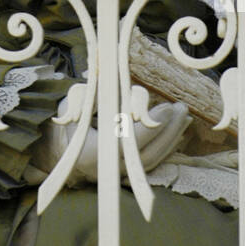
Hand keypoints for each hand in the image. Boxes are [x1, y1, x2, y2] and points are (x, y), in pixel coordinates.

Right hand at [29, 98, 192, 185]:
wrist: (61, 148)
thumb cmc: (70, 120)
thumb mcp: (78, 101)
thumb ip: (96, 90)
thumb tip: (114, 70)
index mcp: (92, 152)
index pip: (127, 142)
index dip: (149, 127)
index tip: (165, 109)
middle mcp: (108, 169)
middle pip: (145, 155)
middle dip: (167, 131)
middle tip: (180, 108)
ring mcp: (119, 175)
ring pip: (152, 160)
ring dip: (171, 138)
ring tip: (183, 115)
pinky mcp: (128, 174)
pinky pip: (152, 163)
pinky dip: (167, 146)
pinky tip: (178, 129)